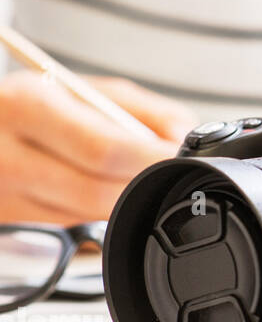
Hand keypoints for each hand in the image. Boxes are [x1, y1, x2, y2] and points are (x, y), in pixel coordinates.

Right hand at [0, 72, 195, 223]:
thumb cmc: (36, 103)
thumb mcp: (89, 90)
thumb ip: (146, 112)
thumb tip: (184, 140)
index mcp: (27, 106)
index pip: (103, 150)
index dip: (151, 161)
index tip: (178, 159)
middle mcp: (5, 154)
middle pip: (96, 194)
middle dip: (143, 187)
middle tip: (167, 176)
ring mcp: (2, 196)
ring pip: (84, 220)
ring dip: (124, 205)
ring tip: (133, 179)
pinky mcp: (7, 223)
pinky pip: (68, 231)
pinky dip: (95, 217)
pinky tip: (98, 193)